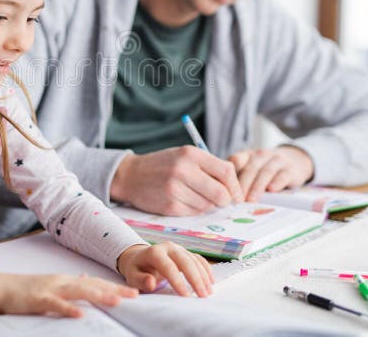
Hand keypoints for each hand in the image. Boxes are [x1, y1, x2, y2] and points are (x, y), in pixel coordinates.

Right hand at [0, 271, 137, 317]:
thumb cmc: (25, 289)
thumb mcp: (51, 284)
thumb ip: (70, 283)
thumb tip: (87, 278)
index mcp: (66, 280)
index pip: (95, 283)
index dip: (114, 287)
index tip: (134, 292)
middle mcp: (62, 281)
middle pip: (92, 285)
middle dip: (114, 290)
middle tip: (134, 296)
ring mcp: (50, 289)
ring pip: (78, 291)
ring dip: (98, 296)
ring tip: (116, 302)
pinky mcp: (38, 299)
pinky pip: (56, 304)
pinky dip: (69, 309)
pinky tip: (81, 315)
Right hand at [110, 146, 243, 215]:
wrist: (131, 176)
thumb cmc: (162, 165)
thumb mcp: (184, 155)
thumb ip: (208, 167)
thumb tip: (235, 187)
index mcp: (190, 154)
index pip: (226, 171)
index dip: (235, 185)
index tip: (236, 194)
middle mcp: (183, 170)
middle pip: (221, 193)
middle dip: (225, 200)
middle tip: (220, 200)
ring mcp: (176, 189)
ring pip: (208, 205)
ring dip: (207, 205)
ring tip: (194, 196)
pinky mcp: (170, 205)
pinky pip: (195, 213)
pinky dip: (194, 210)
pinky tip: (183, 201)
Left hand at [117, 243, 213, 297]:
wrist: (138, 257)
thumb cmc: (136, 269)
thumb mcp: (132, 276)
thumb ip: (141, 280)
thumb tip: (151, 282)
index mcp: (154, 252)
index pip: (168, 267)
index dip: (178, 281)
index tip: (186, 296)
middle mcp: (168, 247)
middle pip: (185, 261)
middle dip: (195, 279)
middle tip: (203, 296)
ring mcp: (178, 248)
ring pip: (194, 260)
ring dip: (203, 276)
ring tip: (208, 292)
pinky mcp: (185, 251)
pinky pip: (198, 259)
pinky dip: (206, 269)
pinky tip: (211, 282)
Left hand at [228, 145, 314, 201]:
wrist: (294, 160)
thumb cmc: (265, 169)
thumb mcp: (251, 170)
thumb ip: (238, 179)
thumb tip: (223, 196)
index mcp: (247, 155)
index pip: (235, 160)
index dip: (229, 175)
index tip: (224, 190)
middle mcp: (261, 155)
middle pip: (250, 168)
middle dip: (242, 185)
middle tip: (237, 200)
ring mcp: (276, 160)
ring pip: (265, 172)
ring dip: (257, 187)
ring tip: (251, 200)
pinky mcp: (290, 169)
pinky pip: (283, 175)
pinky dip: (277, 182)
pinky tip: (272, 190)